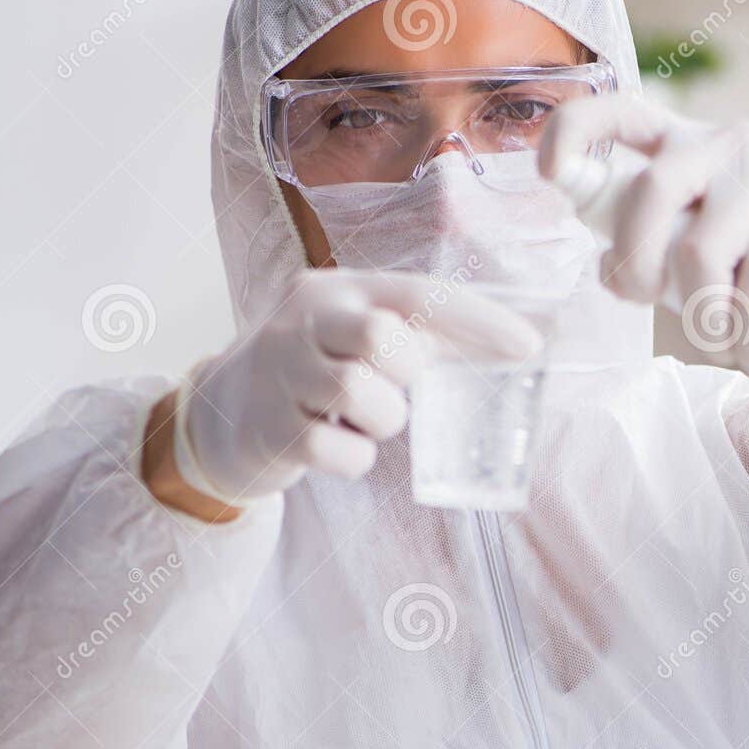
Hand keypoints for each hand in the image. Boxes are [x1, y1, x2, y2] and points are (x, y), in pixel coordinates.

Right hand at [147, 270, 542, 515]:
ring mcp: (281, 374)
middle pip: (380, 335)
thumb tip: (515, 348)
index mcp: (337, 289)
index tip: (528, 345)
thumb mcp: (355, 334)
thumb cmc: (314, 369)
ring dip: (382, 420)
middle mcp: (304, 321)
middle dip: (406, 371)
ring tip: (363, 420)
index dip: (477, 320)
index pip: (418, 293)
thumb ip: (421, 335)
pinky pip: (337, 451)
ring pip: (359, 394)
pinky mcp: (271, 429)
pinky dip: (354, 459)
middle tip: (393, 384)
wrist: (220, 412)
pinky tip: (338, 445)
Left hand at [540, 94, 748, 382]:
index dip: (572, 137)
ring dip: (699, 319)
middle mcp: (725, 145)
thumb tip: (611, 271)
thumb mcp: (712, 232)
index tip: (549, 178)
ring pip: (697, 256)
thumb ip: (663, 238)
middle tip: (643, 303)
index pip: (617, 114)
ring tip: (724, 341)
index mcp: (687, 142)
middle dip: (632, 266)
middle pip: (648, 195)